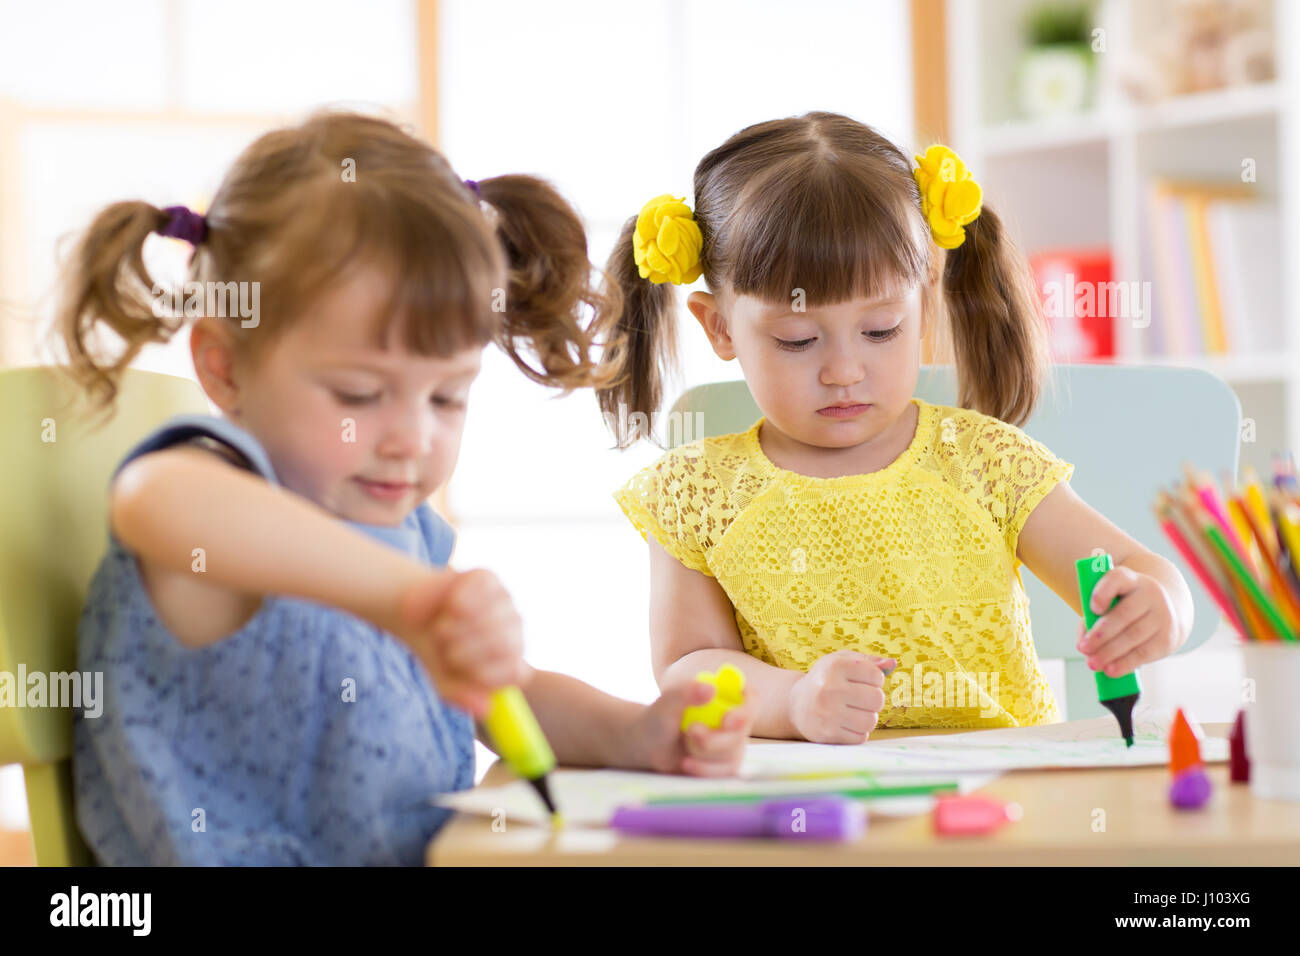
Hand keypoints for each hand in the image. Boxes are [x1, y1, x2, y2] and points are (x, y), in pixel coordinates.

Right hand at [397, 568, 530, 718]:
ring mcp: (505, 601)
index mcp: (510, 660)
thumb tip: (484, 708)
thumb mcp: (443, 680)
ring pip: (494, 618)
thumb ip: (461, 696)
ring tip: (442, 629)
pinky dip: (462, 600)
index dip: (490, 674)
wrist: (414, 616)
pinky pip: (483, 589)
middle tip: (446, 649)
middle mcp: (514, 630)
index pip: (517, 672)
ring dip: (460, 628)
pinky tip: (451, 605)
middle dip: (468, 652)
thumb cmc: (435, 653)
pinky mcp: (489, 578)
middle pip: (505, 645)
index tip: (460, 670)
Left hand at [636, 679, 753, 775]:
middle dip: (714, 739)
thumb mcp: (667, 703)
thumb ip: (686, 692)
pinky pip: (725, 772)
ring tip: (684, 747)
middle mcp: (735, 721)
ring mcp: (733, 745)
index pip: (752, 699)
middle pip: (741, 732)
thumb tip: (711, 689)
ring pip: (733, 755)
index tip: (727, 719)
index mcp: (725, 697)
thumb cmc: (659, 718)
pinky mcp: (726, 765)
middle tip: (691, 732)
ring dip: (704, 753)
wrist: (649, 746)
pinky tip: (686, 763)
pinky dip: (704, 769)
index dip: (747, 709)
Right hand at [789, 649, 894, 743]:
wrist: (796, 704)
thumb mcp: (843, 662)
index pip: (876, 675)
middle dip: (873, 700)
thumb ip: (870, 661)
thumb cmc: (826, 679)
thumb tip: (893, 663)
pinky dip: (857, 732)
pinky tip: (845, 723)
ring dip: (867, 718)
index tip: (861, 681)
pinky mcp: (827, 734)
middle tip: (859, 699)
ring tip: (854, 712)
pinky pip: (860, 737)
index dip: (874, 680)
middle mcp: (828, 689)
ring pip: (870, 721)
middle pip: (877, 699)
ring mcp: (827, 713)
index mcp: (834, 666)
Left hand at [1076, 565, 1179, 676]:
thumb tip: (1083, 644)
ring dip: (1110, 652)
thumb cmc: (1124, 608)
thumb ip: (1091, 619)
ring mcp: (1162, 615)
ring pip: (1134, 636)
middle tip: (1083, 648)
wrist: (1165, 612)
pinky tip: (1111, 670)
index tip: (1093, 608)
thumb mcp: (1109, 604)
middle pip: (1124, 614)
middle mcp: (1150, 594)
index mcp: (1130, 580)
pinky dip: (1126, 663)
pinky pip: (1145, 652)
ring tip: (1093, 664)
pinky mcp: (1168, 637)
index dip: (1104, 592)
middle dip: (1102, 634)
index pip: (1118, 579)